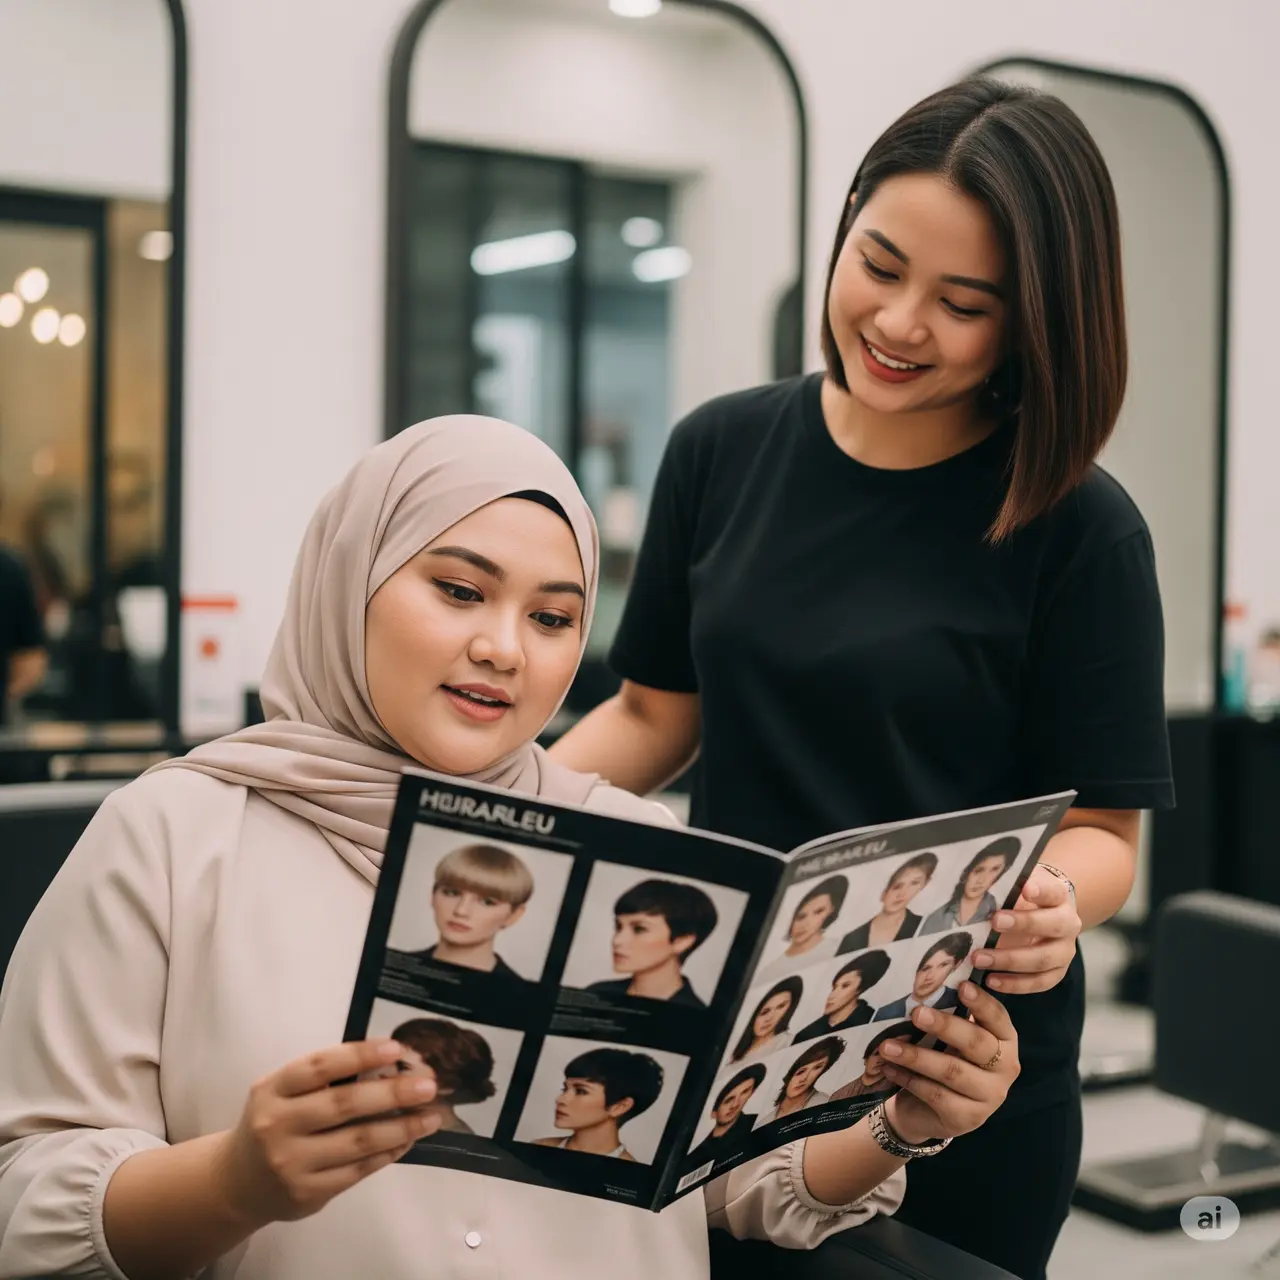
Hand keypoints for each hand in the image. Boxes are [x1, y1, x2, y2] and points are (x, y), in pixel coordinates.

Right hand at [213, 1039, 439, 1226]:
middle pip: (343, 1104)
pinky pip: (358, 1170)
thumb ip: (324, 1080)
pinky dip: (388, 1154)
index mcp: (272, 1090)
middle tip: (428, 1085)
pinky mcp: (307, 1193)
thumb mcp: (283, 1093)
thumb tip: (390, 1065)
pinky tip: (407, 1140)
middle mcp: (277, 1126)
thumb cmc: (273, 1123)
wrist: (237, 1182)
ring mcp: (291, 1163)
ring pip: (357, 1142)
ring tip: (431, 1116)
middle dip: (392, 1092)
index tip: (396, 1049)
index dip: (358, 1055)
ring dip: (401, 1127)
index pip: (318, 1066)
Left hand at [879, 982, 1019, 1144]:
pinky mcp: (968, 1119)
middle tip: (916, 1013)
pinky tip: (888, 1069)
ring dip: (916, 1057)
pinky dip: (909, 1080)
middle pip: (977, 1043)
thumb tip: (923, 987)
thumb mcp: (947, 1037)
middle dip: (945, 1026)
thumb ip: (947, 1015)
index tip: (962, 986)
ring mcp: (990, 1097)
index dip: (981, 1002)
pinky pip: (936, 1095)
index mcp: (1005, 1040)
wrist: (927, 1112)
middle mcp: (1006, 1068)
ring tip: (886, 1046)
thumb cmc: (941, 1059)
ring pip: (952, 1072)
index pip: (997, 1018)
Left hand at [971, 866, 1080, 994]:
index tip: (1025, 889)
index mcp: (1059, 896)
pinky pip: (1040, 982)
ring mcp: (1064, 950)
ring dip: (1010, 960)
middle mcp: (1068, 923)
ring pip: (1045, 958)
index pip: (1054, 891)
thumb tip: (973, 887)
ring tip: (980, 959)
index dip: (1042, 891)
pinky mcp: (1057, 971)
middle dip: (1024, 924)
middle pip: (1054, 925)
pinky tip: (991, 980)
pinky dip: (1016, 984)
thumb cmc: (1022, 896)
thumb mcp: (1016, 884)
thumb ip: (1002, 885)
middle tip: (994, 922)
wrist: (1043, 913)